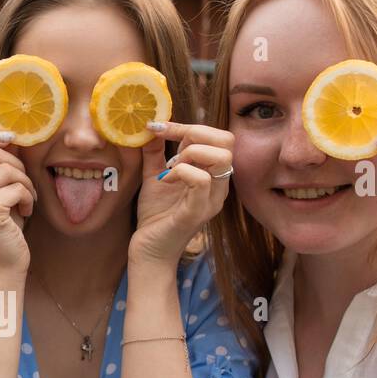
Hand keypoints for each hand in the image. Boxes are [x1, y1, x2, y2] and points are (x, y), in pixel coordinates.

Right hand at [0, 130, 33, 280]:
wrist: (0, 269)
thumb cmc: (0, 231)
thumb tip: (9, 136)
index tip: (8, 141)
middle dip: (17, 166)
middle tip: (24, 187)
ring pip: (7, 169)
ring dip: (26, 184)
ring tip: (26, 202)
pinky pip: (16, 188)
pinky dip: (27, 199)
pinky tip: (25, 214)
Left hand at [130, 122, 233, 268]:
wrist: (149, 251)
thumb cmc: (156, 216)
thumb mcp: (155, 176)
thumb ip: (156, 152)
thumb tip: (153, 125)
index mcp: (212, 175)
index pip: (218, 137)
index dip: (189, 126)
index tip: (160, 128)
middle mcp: (219, 186)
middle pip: (227, 141)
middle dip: (196, 133)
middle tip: (171, 150)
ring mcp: (211, 200)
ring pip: (220, 158)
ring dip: (190, 154)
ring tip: (170, 168)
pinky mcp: (198, 212)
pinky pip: (201, 180)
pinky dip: (181, 172)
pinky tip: (165, 180)